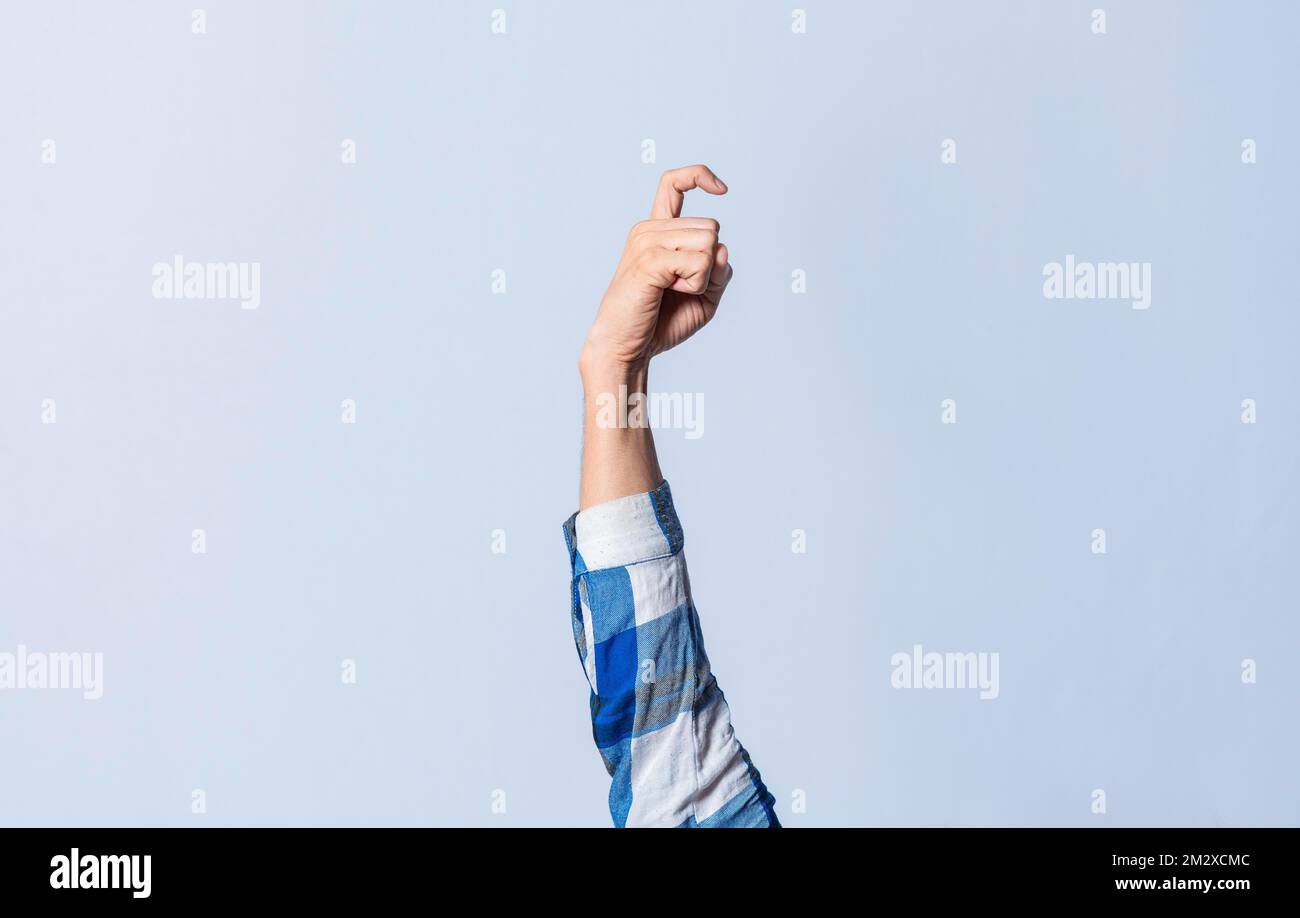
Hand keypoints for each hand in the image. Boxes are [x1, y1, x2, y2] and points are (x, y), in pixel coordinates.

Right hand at [580, 165, 732, 374]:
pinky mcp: (649, 260)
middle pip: (711, 226)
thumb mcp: (704, 296)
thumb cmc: (660, 323)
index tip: (721, 189)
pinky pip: (699, 262)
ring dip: (703, 276)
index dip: (700, 176)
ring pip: (709, 242)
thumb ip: (719, 271)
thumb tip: (722, 247)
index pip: (674, 183)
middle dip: (710, 264)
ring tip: (672, 291)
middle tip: (681, 288)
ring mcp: (646, 241)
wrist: (626, 348)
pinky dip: (696, 284)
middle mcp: (649, 229)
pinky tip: (669, 293)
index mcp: (657, 231)